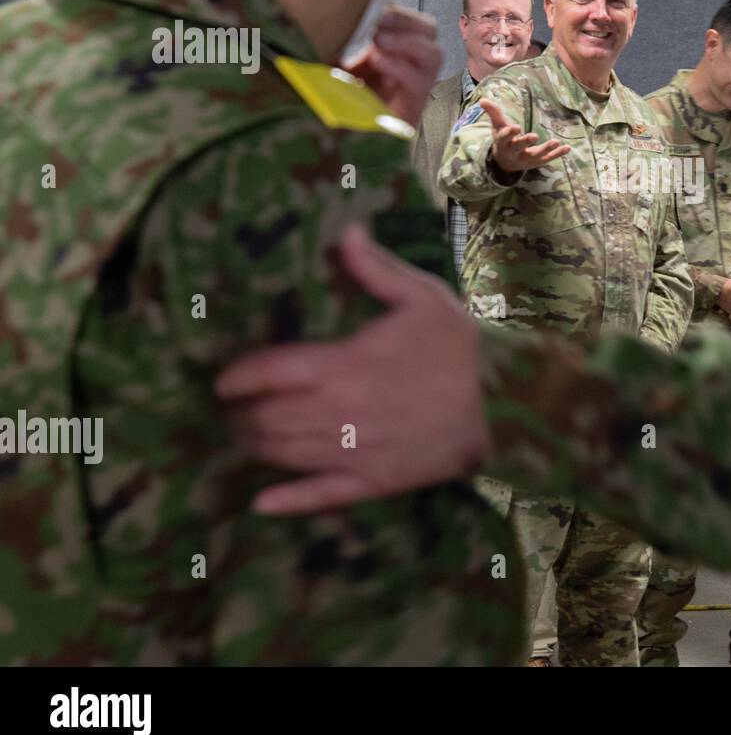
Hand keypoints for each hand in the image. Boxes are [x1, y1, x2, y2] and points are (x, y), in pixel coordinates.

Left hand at [215, 225, 484, 513]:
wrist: (503, 402)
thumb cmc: (461, 346)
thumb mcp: (423, 296)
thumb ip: (376, 268)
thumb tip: (347, 231)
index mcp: (342, 364)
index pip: (268, 371)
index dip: (238, 376)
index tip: (223, 381)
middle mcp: (336, 412)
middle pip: (266, 418)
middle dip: (240, 416)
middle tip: (229, 413)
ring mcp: (353, 452)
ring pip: (284, 454)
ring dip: (256, 448)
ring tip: (243, 441)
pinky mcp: (373, 482)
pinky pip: (321, 497)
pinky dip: (287, 501)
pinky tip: (262, 503)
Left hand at [342, 4, 440, 126]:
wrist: (337, 141)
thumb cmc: (336, 99)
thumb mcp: (337, 60)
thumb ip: (344, 38)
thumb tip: (339, 10)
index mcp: (396, 51)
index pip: (415, 22)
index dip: (401, 12)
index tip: (377, 7)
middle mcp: (412, 66)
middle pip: (431, 32)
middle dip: (408, 21)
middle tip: (380, 19)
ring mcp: (416, 88)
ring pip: (433, 55)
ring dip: (407, 42)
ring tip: (379, 41)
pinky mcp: (413, 109)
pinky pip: (419, 82)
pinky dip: (400, 67)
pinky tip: (377, 61)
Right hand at [479, 98, 570, 173]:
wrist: (505, 162)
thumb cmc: (503, 138)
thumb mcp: (497, 125)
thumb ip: (493, 112)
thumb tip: (482, 99)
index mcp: (503, 142)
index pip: (505, 137)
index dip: (510, 133)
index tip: (516, 127)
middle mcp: (514, 152)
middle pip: (519, 147)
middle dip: (526, 142)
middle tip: (534, 136)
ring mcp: (526, 159)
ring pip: (535, 156)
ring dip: (545, 149)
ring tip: (555, 142)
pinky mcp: (537, 163)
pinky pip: (548, 159)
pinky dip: (557, 154)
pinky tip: (567, 148)